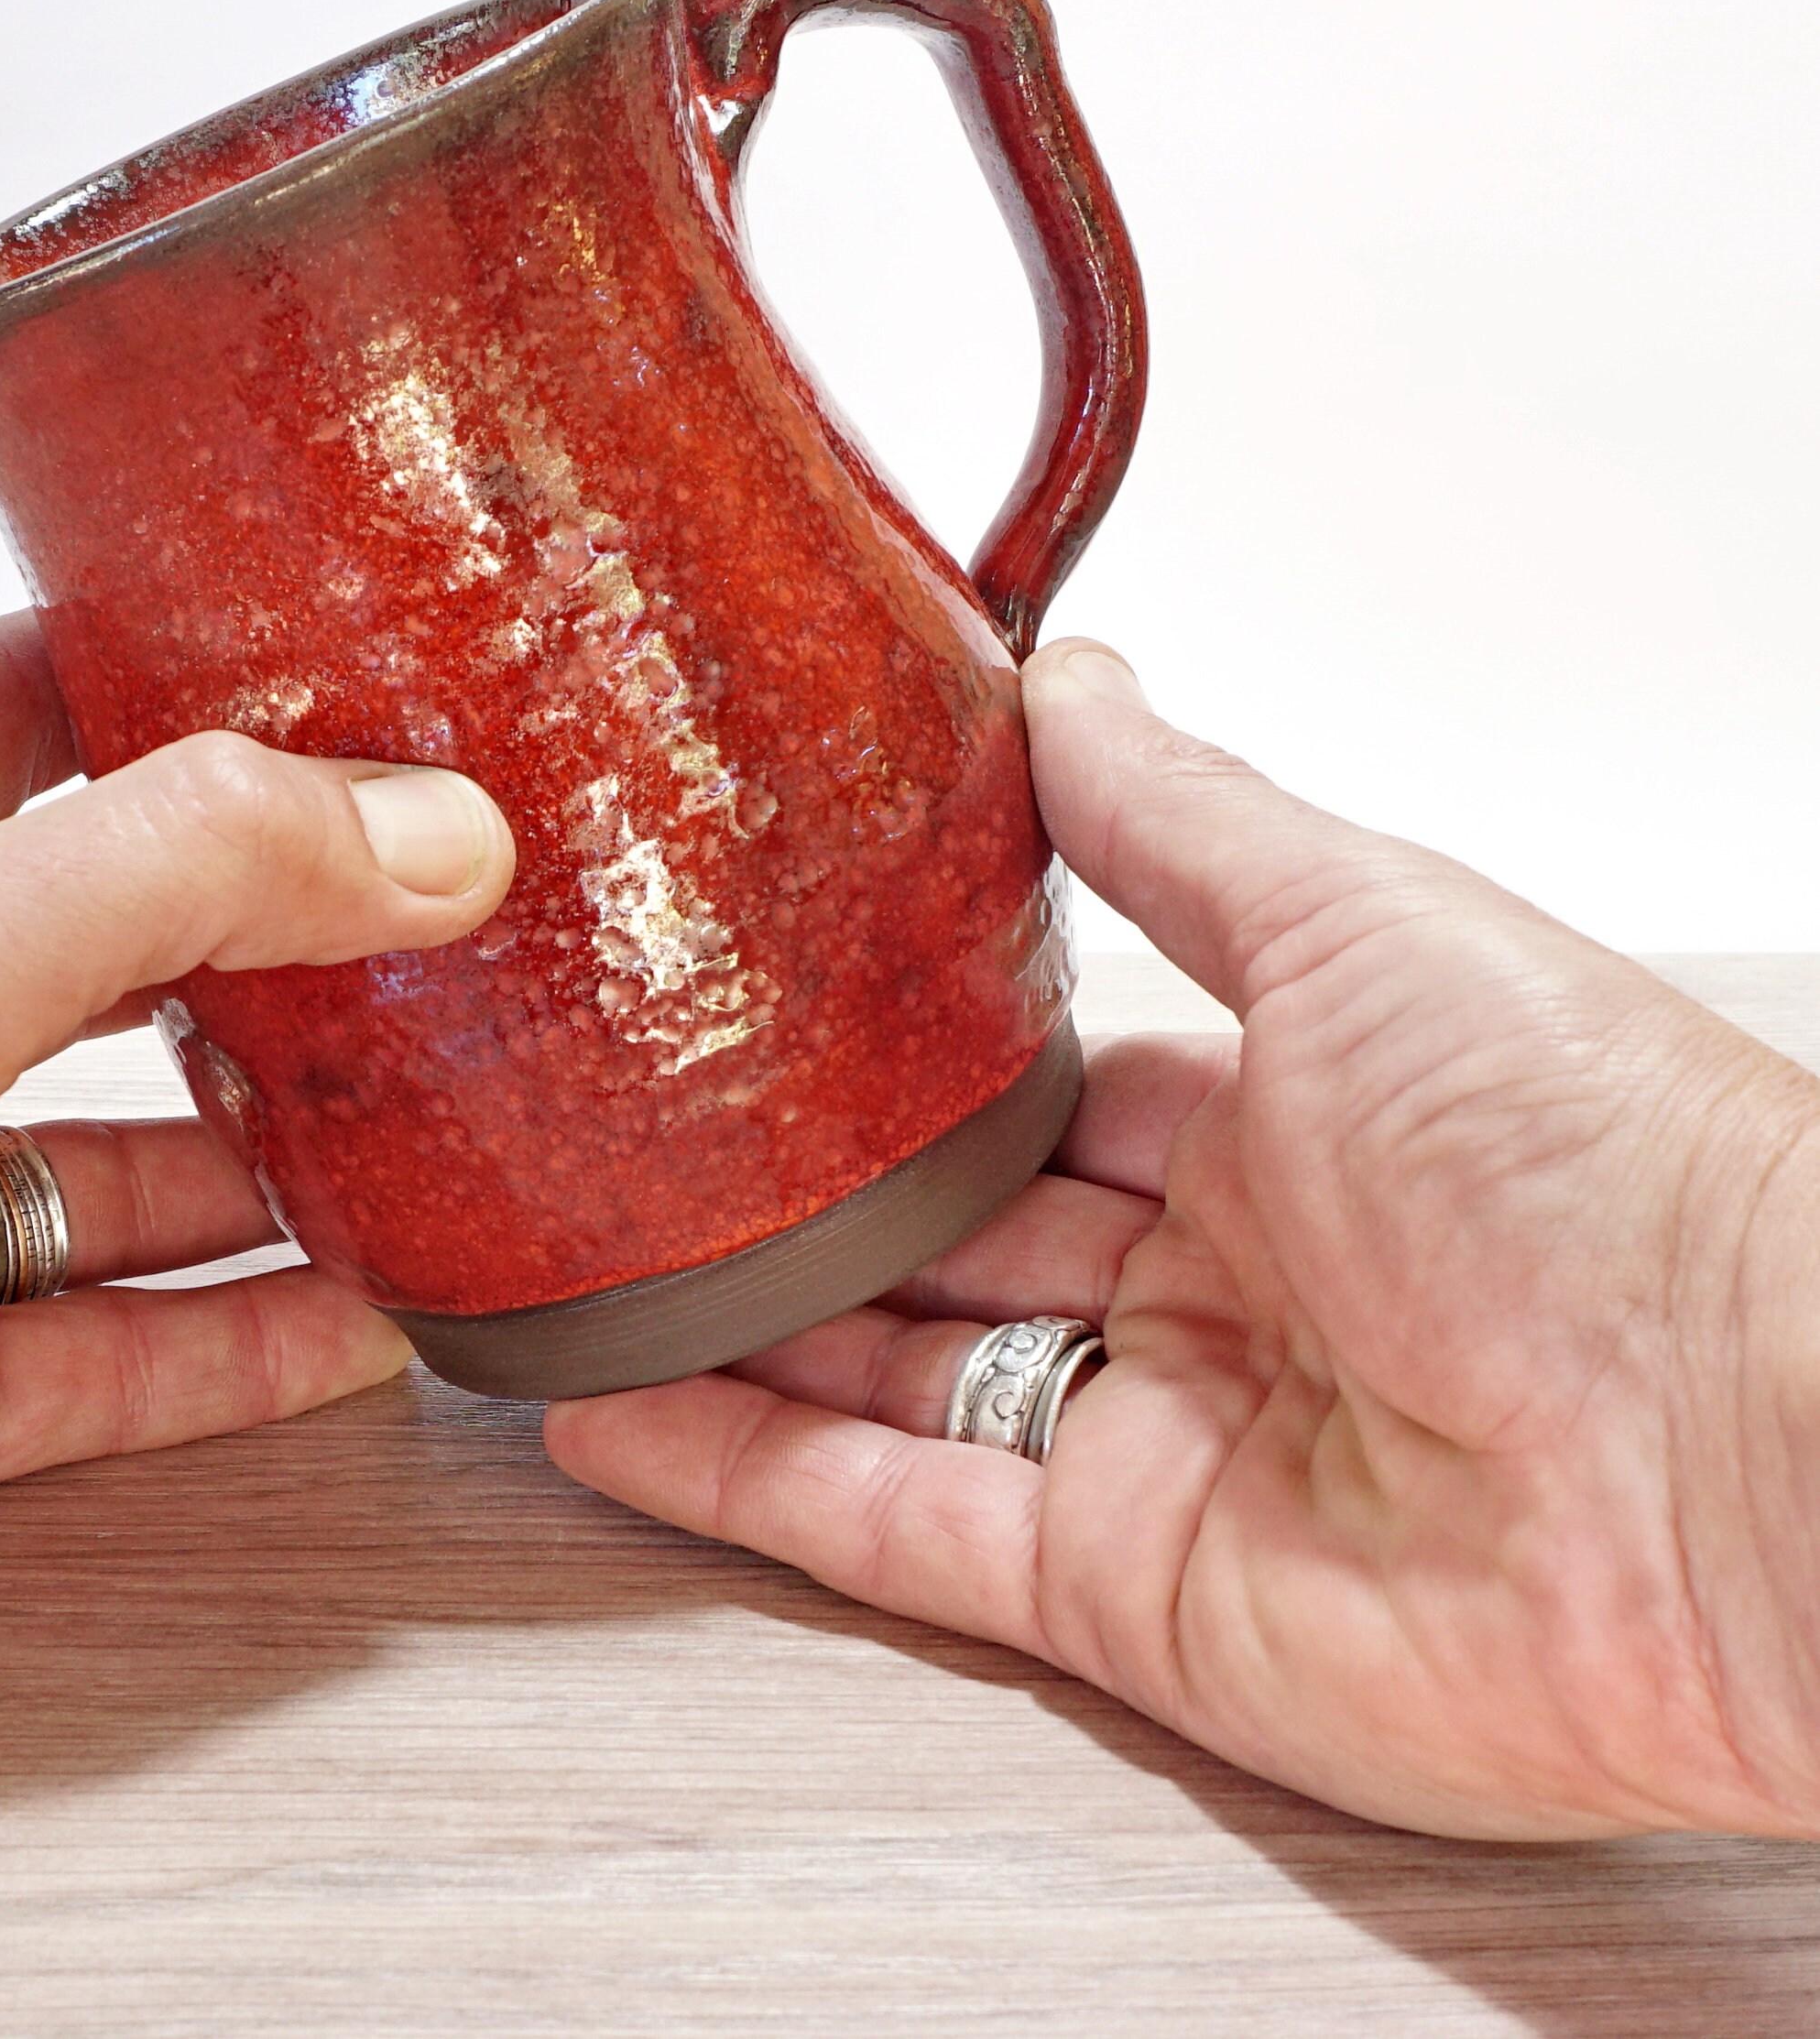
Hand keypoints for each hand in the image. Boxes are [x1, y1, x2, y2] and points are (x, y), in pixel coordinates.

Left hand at [0, 616, 511, 1836]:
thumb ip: (165, 873)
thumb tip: (410, 829)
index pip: (12, 716)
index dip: (168, 676)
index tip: (331, 663)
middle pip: (106, 951)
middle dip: (267, 929)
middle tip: (433, 900)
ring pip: (134, 1163)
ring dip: (281, 1147)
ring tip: (436, 1107)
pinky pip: (126, 1351)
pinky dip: (250, 1334)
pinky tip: (363, 1318)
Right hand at [548, 640, 1819, 1837]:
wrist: (1760, 1449)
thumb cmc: (1611, 1163)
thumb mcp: (1358, 919)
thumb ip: (1173, 817)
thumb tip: (1067, 678)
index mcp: (1285, 1133)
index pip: (1045, 1100)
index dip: (906, 1070)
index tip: (765, 1020)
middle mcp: (1224, 1299)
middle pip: (953, 1255)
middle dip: (802, 1215)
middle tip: (635, 1159)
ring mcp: (1169, 1455)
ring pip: (895, 1391)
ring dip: (739, 1350)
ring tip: (580, 1289)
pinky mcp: (1134, 1603)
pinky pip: (899, 1531)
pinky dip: (751, 1485)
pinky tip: (624, 1426)